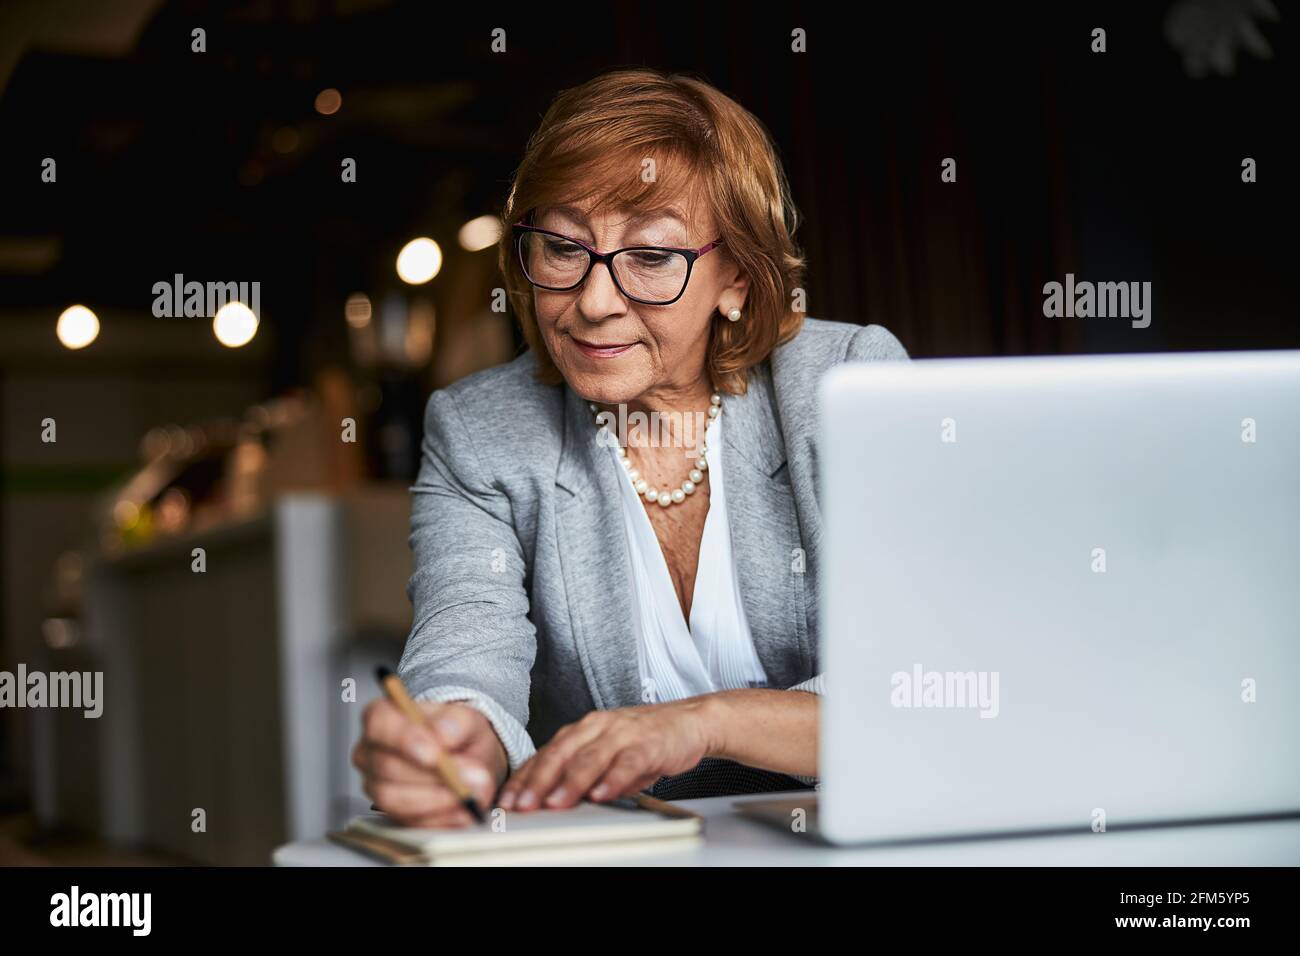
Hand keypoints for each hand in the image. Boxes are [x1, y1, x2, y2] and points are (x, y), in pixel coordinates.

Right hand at [352, 698, 507, 826]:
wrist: (467, 757)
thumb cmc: (457, 733)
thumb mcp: (466, 718)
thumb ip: (456, 722)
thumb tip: (444, 734)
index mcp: (381, 718)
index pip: (379, 726)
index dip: (404, 740)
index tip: (435, 754)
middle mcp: (371, 754)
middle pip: (388, 768)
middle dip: (433, 776)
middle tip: (470, 775)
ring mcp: (377, 787)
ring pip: (397, 800)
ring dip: (438, 799)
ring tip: (470, 792)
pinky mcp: (393, 815)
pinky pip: (411, 822)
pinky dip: (441, 818)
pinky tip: (463, 810)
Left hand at [497, 699, 713, 810]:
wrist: (688, 721)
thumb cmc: (644, 740)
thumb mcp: (605, 753)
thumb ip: (578, 771)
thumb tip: (547, 798)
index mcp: (583, 729)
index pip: (546, 754)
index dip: (525, 777)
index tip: (507, 800)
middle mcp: (598, 726)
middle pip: (562, 754)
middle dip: (538, 781)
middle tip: (522, 804)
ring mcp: (623, 733)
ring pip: (591, 757)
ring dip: (570, 782)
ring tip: (555, 802)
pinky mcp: (649, 743)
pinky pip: (628, 762)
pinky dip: (613, 779)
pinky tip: (601, 794)